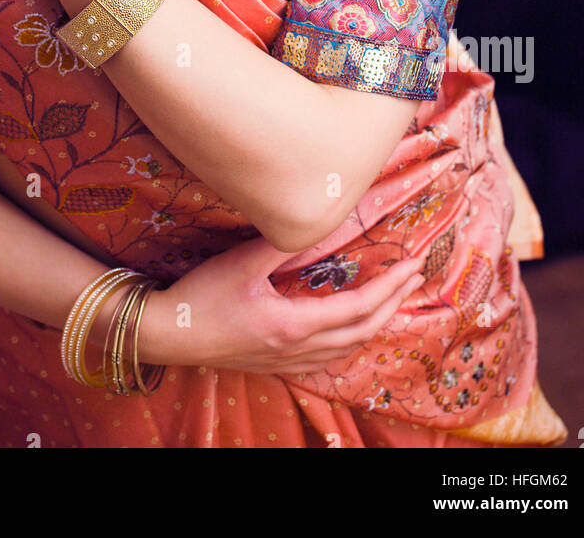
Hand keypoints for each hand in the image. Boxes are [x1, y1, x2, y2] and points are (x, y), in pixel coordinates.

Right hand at [139, 236, 427, 375]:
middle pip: (363, 331)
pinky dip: (350, 341)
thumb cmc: (201, 296)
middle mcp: (298, 348)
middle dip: (394, 303)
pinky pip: (328, 359)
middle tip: (414, 278)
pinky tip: (349, 330)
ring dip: (376, 324)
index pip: (359, 307)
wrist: (169, 335)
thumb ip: (281, 241)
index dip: (390, 287)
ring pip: (348, 349)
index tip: (412, 266)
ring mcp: (288, 361)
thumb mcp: (241, 262)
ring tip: (391, 300)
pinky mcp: (276, 364)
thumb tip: (315, 219)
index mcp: (294, 323)